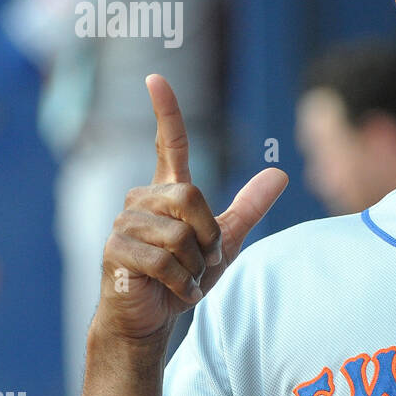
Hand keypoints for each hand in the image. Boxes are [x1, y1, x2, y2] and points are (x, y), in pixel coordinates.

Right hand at [92, 74, 287, 344]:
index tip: (156, 78)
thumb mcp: (224, 242)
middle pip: (189, 196)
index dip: (166, 112)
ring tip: (185, 278)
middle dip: (208, 235)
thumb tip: (280, 172)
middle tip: (204, 260)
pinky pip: (163, 261)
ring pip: (177, 233)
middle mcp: (142, 199)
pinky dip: (182, 283)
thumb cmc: (184, 276)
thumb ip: (248, 207)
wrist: (153, 318)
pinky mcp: (115, 251)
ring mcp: (124, 224)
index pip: (170, 144)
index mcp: (168, 191)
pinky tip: (177, 292)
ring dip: (194, 264)